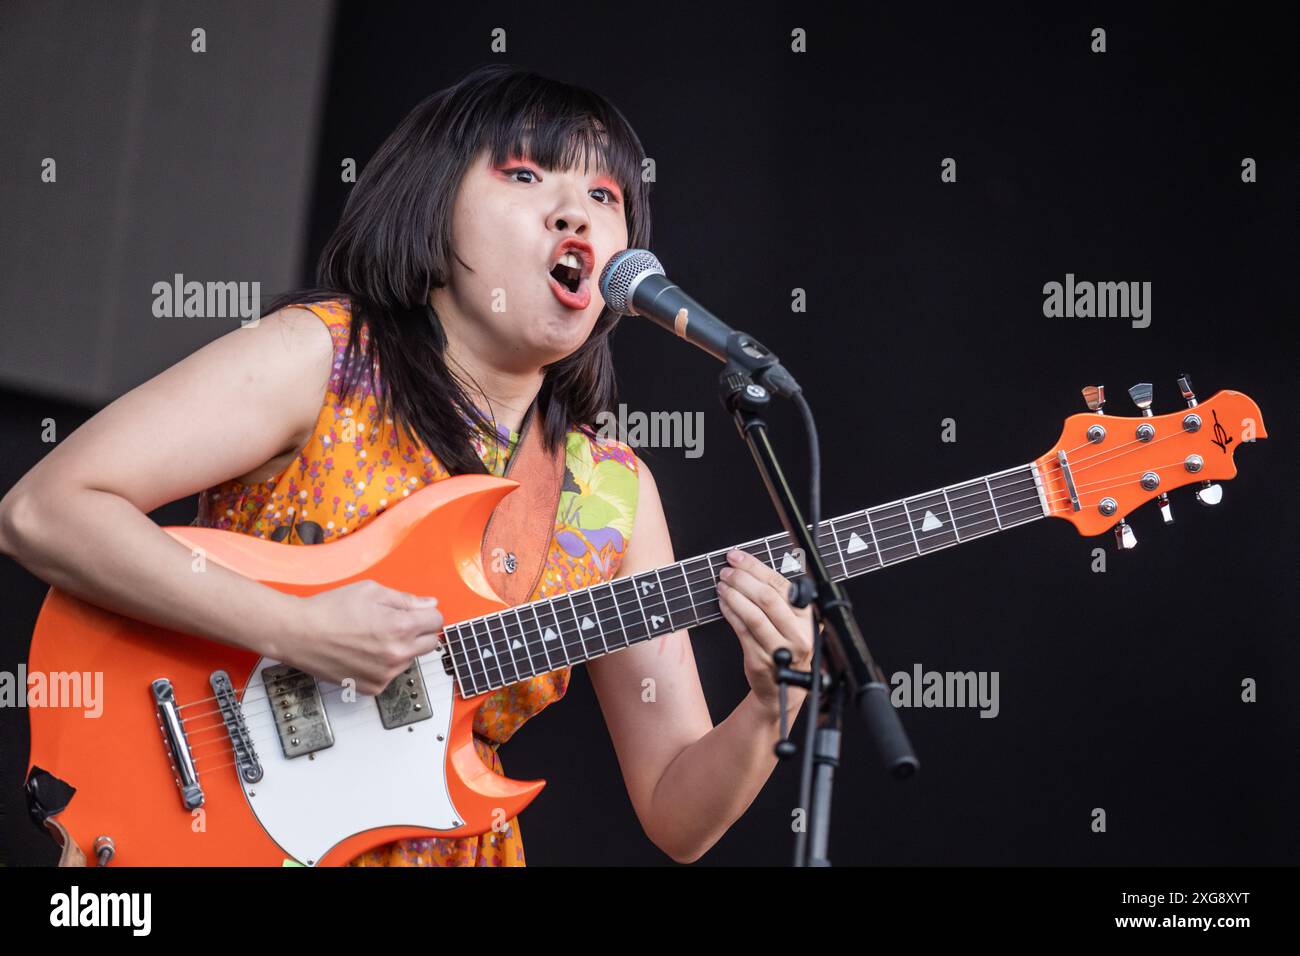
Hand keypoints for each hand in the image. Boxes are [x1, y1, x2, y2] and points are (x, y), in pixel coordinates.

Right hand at [274, 579, 444, 695]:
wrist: (298, 634)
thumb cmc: (329, 610)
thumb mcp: (371, 591)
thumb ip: (406, 599)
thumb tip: (429, 604)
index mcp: (400, 627)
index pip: (436, 621)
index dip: (426, 613)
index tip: (417, 613)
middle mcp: (396, 654)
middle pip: (430, 643)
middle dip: (418, 631)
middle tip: (394, 623)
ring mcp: (385, 674)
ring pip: (409, 659)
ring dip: (400, 649)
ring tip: (371, 637)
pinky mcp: (372, 687)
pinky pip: (391, 674)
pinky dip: (383, 665)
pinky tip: (364, 652)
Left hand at [715, 548, 818, 716]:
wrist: (784, 688)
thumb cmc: (786, 646)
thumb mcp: (793, 621)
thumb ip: (779, 598)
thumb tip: (749, 567)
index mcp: (807, 616)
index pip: (780, 584)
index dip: (755, 567)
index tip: (737, 557)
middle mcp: (798, 633)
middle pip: (767, 598)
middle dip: (742, 579)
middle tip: (726, 571)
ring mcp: (780, 648)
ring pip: (753, 615)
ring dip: (733, 595)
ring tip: (722, 585)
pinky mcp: (761, 660)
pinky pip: (742, 631)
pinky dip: (730, 613)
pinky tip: (723, 603)